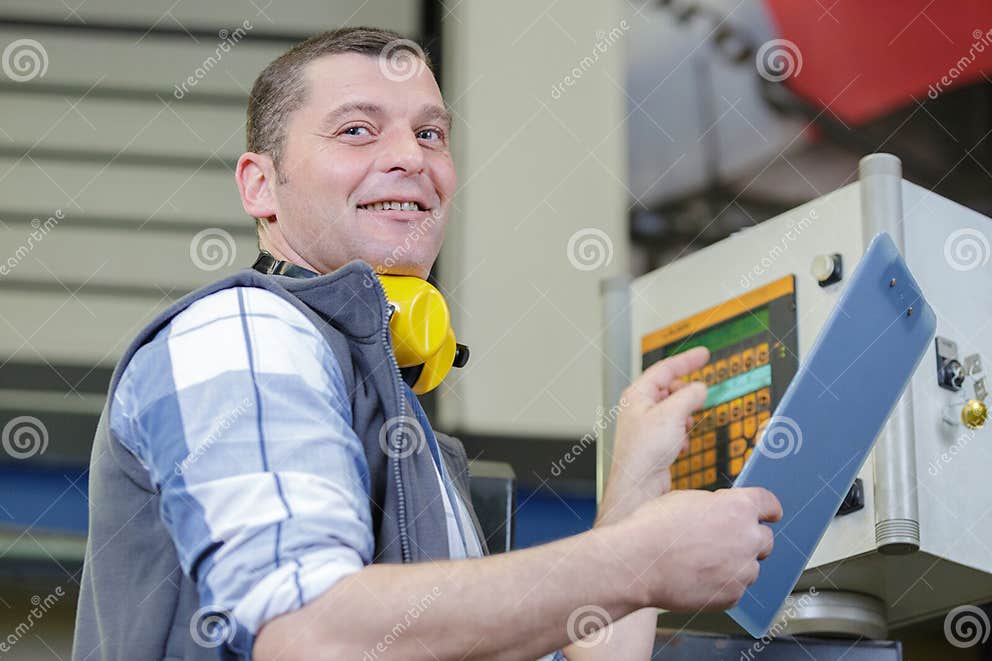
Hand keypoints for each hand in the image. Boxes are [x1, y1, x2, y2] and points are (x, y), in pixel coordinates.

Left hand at [598, 347, 708, 522]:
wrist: (638, 485)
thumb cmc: (643, 452)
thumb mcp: (672, 414)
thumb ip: (688, 396)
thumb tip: (699, 388)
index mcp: (637, 394)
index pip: (665, 369)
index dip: (687, 360)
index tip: (703, 354)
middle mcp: (639, 408)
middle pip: (669, 389)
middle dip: (687, 394)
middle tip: (700, 397)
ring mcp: (646, 425)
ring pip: (673, 410)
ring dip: (685, 416)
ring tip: (686, 425)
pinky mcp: (653, 442)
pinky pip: (674, 429)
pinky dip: (682, 433)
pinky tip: (681, 443)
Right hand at [618, 487, 782, 610]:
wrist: (638, 564)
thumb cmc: (654, 528)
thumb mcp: (686, 500)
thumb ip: (715, 506)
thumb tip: (723, 512)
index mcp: (738, 506)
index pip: (769, 504)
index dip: (768, 509)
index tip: (770, 514)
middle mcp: (748, 537)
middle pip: (766, 539)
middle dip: (749, 539)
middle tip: (724, 542)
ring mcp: (743, 569)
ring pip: (750, 566)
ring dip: (735, 564)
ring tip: (701, 562)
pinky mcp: (733, 595)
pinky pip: (735, 588)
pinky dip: (722, 584)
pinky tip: (697, 578)